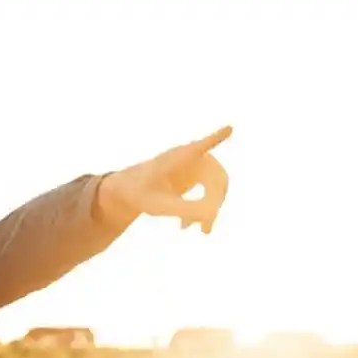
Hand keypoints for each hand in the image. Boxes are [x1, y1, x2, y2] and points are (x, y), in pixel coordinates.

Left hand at [98, 126, 232, 233]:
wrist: (128, 191)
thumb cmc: (140, 194)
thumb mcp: (159, 206)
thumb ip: (185, 209)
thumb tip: (211, 214)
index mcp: (176, 158)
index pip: (199, 147)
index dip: (215, 138)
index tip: (229, 128)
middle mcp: (189, 157)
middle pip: (215, 177)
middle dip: (214, 202)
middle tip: (205, 227)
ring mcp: (194, 164)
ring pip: (215, 185)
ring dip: (211, 207)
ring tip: (200, 230)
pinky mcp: (195, 174)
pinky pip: (209, 191)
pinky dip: (204, 208)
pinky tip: (185, 225)